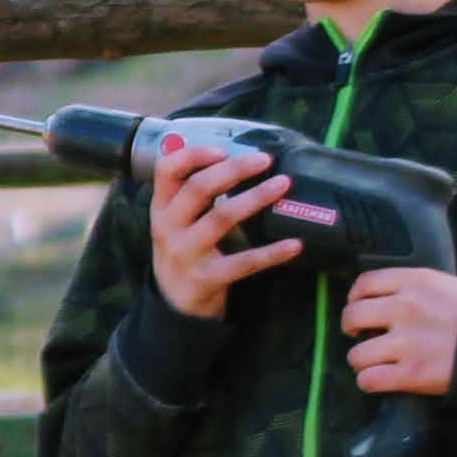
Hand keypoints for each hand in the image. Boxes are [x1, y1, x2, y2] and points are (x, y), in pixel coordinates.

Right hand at [145, 135, 303, 322]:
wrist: (174, 307)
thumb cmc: (183, 254)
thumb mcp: (174, 223)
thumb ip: (190, 194)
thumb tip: (225, 157)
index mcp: (161, 209)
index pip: (166, 171)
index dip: (193, 155)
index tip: (222, 150)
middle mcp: (168, 228)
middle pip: (198, 189)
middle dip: (234, 169)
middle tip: (265, 160)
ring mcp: (186, 254)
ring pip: (221, 218)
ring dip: (255, 198)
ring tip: (283, 184)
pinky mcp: (206, 279)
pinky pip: (243, 263)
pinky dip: (271, 253)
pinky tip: (295, 244)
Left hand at [342, 267, 456, 394]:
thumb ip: (445, 284)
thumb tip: (448, 285)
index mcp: (415, 283)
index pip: (365, 284)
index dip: (356, 297)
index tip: (359, 306)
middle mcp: (403, 309)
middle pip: (352, 317)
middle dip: (352, 329)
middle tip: (361, 337)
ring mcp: (404, 342)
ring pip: (356, 355)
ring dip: (362, 362)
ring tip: (374, 363)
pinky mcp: (409, 373)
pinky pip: (369, 380)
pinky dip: (370, 382)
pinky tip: (379, 380)